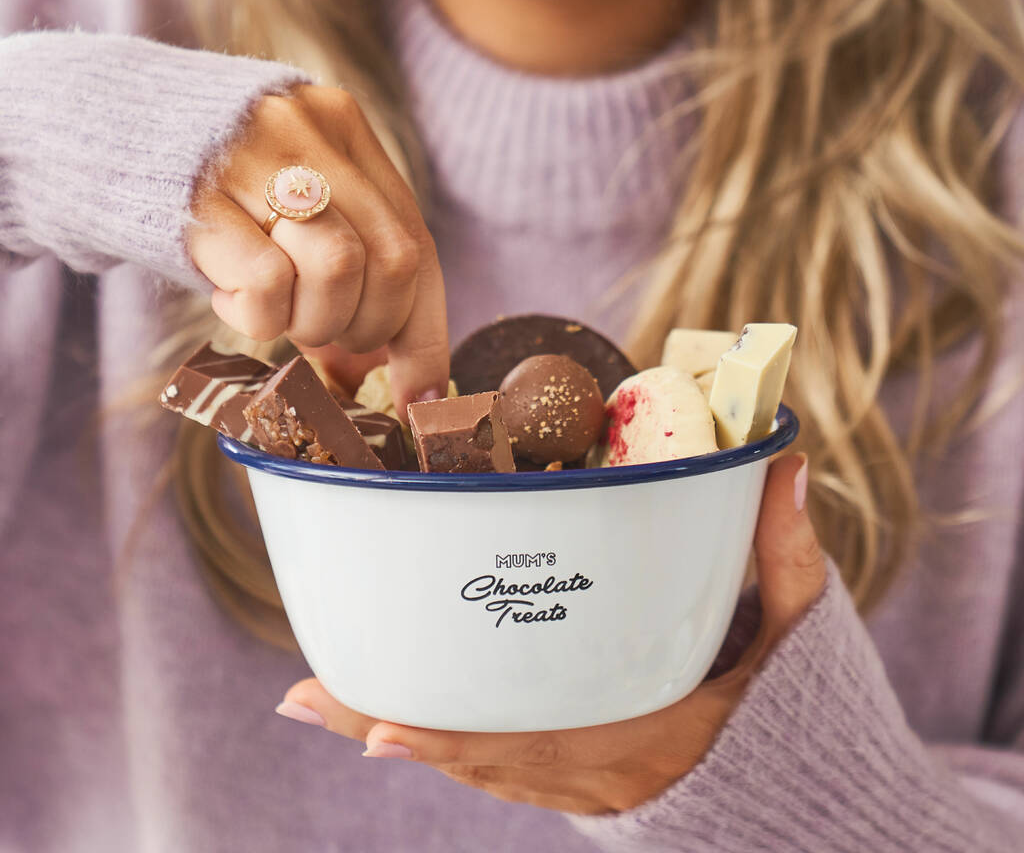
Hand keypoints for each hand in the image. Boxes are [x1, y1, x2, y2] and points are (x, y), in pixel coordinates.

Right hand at [187, 85, 448, 410]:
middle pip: (392, 260)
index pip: (416, 242)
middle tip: (322, 335)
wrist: (81, 123)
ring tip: (273, 308)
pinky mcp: (199, 193)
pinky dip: (256, 316)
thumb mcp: (286, 198)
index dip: (423, 332)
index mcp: (344, 129)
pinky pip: (268, 283)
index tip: (421, 396)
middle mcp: (312, 130)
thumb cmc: (202, 186)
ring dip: (313, 321)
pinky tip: (227, 292)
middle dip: (367, 328)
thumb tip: (395, 370)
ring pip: (339, 269)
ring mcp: (258, 154)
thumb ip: (346, 258)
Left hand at [275, 454, 825, 814]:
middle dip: (390, 731)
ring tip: (315, 702)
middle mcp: (599, 778)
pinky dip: (436, 742)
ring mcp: (582, 788)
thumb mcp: (801, 636)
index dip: (459, 745)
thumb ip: (788, 555)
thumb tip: (781, 467)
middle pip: (480, 763)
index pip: (541, 749)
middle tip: (307, 699)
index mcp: (648, 744)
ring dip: (393, 733)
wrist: (809, 808)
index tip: (382, 732)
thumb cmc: (802, 720)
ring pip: (475, 768)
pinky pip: (493, 764)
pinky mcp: (574, 779)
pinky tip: (380, 715)